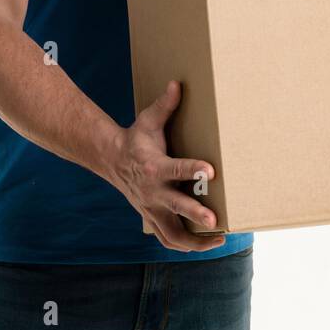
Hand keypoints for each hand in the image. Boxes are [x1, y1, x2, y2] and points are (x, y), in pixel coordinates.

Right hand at [105, 80, 225, 251]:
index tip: (211, 171)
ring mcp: (151, 208)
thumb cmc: (136, 139)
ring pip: (171, 234)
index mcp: (154, 167)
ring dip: (195, 241)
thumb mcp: (148, 120)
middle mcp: (153, 192)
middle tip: (216, 220)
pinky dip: (184, 245)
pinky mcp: (150, 217)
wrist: (110, 159)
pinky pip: (167, 238)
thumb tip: (177, 83)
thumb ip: (165, 105)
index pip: (176, 170)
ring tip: (218, 241)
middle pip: (175, 208)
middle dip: (196, 215)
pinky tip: (204, 245)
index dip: (193, 170)